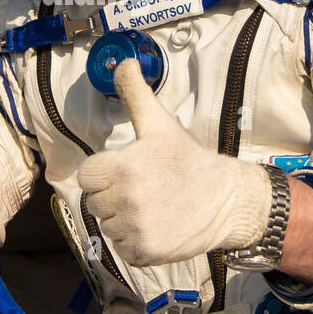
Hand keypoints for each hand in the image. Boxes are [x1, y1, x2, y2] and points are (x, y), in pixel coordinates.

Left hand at [76, 60, 271, 265]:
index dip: (104, 173)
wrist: (225, 199)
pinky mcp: (145, 251)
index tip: (126, 170)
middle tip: (143, 188)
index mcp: (124, 167)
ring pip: (106, 226)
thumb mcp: (159, 124)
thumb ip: (135, 94)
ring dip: (122, 218)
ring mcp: (135, 228)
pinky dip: (134, 240)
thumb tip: (123, 61)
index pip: (87, 177)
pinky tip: (155, 225)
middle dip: (113, 195)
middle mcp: (126, 200)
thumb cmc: (186, 159)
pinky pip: (121, 247)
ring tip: (151, 206)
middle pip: (95, 202)